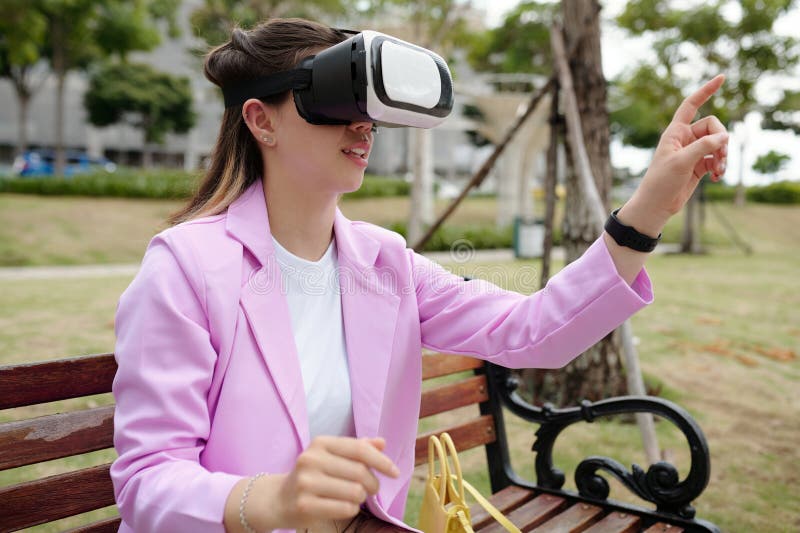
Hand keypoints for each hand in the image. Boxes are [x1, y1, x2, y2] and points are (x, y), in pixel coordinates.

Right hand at [270, 436, 399, 529]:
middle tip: (371, 489)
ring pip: (355, 492)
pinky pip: (345, 508)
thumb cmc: (313, 475)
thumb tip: (381, 442)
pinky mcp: (305, 505)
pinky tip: (345, 506)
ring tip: (355, 497)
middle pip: (360, 472)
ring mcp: (306, 482)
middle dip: (373, 483)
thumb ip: (357, 448)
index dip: (381, 461)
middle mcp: (311, 459)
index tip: (395, 472)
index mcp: (320, 443)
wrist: (280, 499)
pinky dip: (351, 509)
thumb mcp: (332, 456)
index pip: (359, 449)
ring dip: (361, 498)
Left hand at [620, 75, 729, 235]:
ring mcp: (693, 152)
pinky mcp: (699, 165)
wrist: (656, 205)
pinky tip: (718, 177)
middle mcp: (685, 139)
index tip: (721, 77)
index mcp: (675, 132)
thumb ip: (703, 146)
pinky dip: (720, 167)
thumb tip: (725, 136)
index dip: (705, 91)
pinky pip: (717, 159)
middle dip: (721, 139)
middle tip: (722, 154)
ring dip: (722, 156)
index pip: (691, 105)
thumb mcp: (682, 162)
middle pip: (713, 126)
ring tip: (720, 171)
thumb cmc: (661, 181)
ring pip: (718, 144)